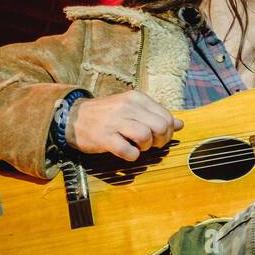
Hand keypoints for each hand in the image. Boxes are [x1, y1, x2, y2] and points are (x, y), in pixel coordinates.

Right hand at [66, 91, 183, 161]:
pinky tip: (127, 153)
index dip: (167, 132)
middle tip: (151, 145)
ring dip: (145, 147)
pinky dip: (132, 156)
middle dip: (161, 140)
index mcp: (137, 98)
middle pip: (160, 126)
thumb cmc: (107, 115)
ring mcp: (115, 121)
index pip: (166, 116)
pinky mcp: (104, 137)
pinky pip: (128, 151)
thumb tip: (180, 124)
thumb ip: (156, 115)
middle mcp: (127, 107)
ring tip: (138, 147)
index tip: (158, 137)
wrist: (74, 118)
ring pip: (146, 136)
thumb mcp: (132, 109)